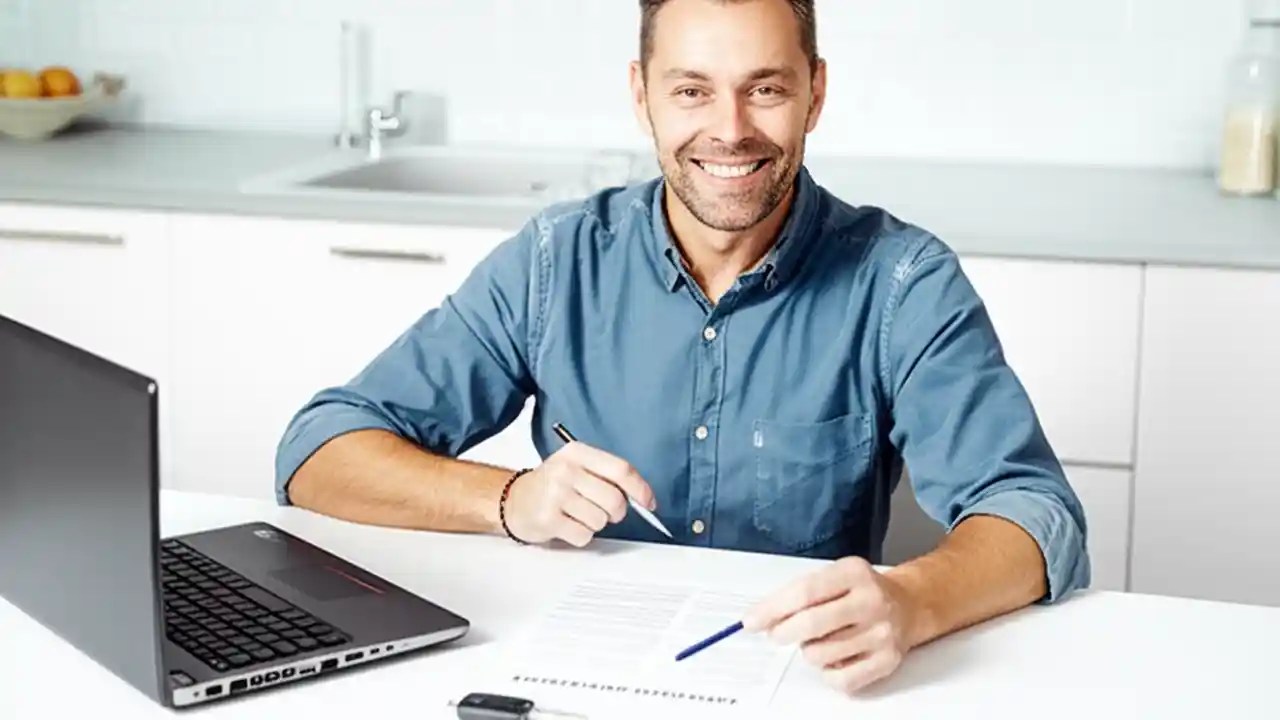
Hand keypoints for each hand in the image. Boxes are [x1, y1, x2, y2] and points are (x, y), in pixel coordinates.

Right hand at [502, 441, 655, 547]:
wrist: (514, 499)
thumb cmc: (553, 484)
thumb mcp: (578, 467)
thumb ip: (608, 476)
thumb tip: (643, 498)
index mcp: (577, 452)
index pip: (621, 470)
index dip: (640, 489)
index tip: (649, 503)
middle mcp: (566, 470)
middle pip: (614, 500)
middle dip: (616, 512)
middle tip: (603, 510)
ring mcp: (555, 494)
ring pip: (600, 520)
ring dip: (595, 524)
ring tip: (577, 515)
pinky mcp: (548, 518)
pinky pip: (584, 536)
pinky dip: (580, 535)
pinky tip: (567, 524)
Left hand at [741, 557, 919, 695]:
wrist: (908, 606)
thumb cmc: (860, 592)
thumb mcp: (834, 577)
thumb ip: (799, 593)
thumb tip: (761, 617)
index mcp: (854, 573)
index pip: (804, 592)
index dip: (772, 609)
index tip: (752, 620)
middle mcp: (871, 601)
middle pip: (811, 624)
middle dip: (783, 632)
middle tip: (776, 634)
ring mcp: (881, 633)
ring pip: (820, 654)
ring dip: (809, 650)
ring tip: (821, 639)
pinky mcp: (887, 661)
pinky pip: (839, 678)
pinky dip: (827, 672)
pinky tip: (835, 656)